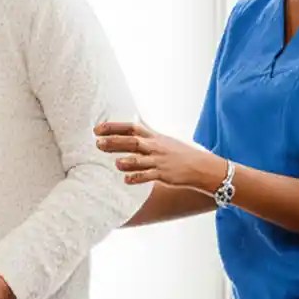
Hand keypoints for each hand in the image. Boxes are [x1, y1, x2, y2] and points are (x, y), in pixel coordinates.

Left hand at [94, 121, 226, 191]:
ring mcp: (159, 161)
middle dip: (114, 142)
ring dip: (126, 161)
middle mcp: (155, 147)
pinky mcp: (163, 175)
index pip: (131, 127)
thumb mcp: (163, 139)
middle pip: (132, 142)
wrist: (201, 167)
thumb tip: (136, 119)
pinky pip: (148, 176)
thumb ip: (147, 132)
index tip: (98, 129)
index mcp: (153, 137)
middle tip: (98, 143)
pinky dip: (137, 178)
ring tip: (115, 163)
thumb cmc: (179, 153)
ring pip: (139, 160)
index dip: (114, 127)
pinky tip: (126, 179)